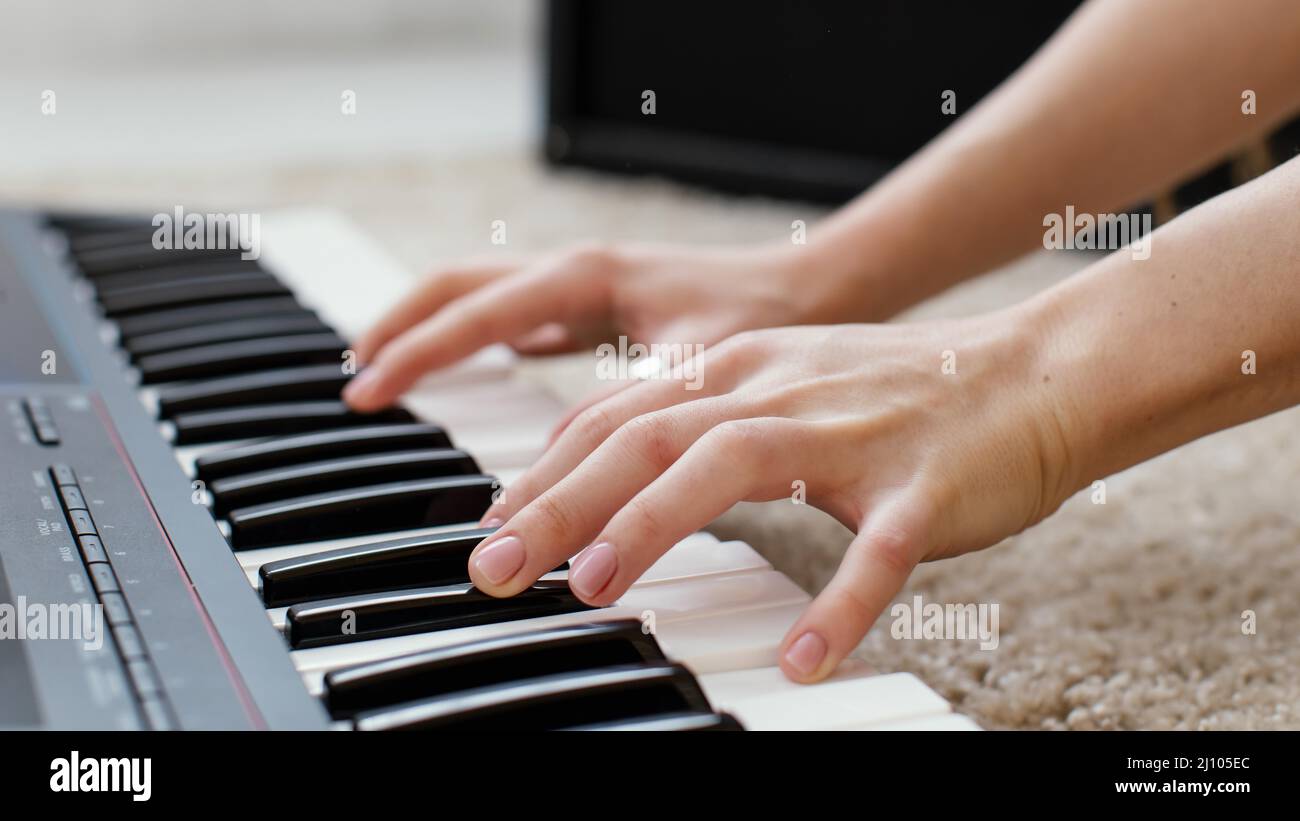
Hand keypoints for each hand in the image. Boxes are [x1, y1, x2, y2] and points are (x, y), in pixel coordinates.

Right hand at [343, 241, 873, 410]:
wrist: (814, 290)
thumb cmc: (765, 321)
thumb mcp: (693, 369)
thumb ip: (628, 412)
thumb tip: (564, 465)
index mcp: (586, 276)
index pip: (477, 309)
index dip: (418, 352)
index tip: (367, 390)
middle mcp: (575, 271)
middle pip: (459, 286)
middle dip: (402, 327)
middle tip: (357, 378)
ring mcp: (583, 284)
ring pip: (482, 294)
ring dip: (431, 327)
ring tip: (387, 369)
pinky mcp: (597, 305)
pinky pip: (516, 313)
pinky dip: (478, 336)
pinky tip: (473, 365)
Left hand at [464, 308, 1080, 681]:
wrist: (1031, 374)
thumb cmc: (894, 391)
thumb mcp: (776, 377)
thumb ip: (691, 409)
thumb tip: (596, 446)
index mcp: (740, 368)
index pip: (618, 414)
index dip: (545, 470)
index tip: (489, 528)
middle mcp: (780, 389)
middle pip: (649, 435)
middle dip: (561, 501)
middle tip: (494, 567)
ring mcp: (851, 434)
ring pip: (734, 464)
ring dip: (653, 525)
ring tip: (594, 590)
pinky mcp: (923, 486)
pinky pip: (877, 551)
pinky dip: (838, 604)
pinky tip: (801, 658)